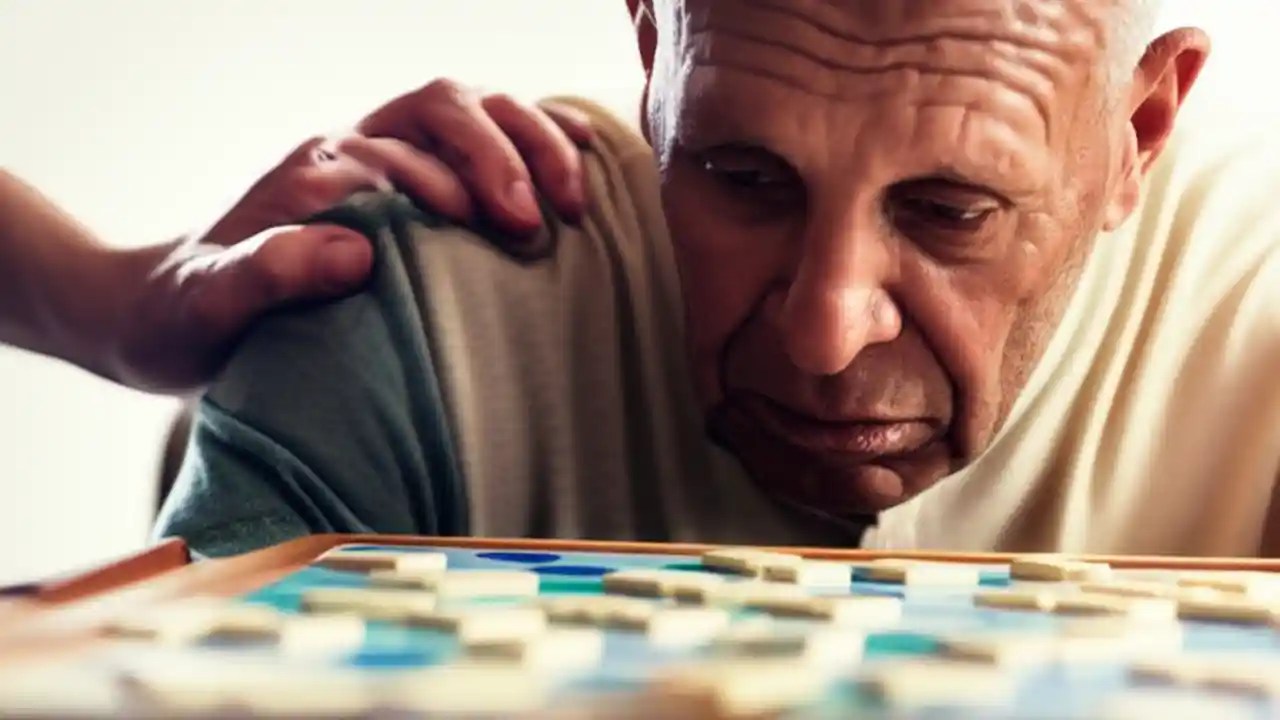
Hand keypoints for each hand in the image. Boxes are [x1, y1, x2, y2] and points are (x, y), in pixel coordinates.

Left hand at [106, 80, 590, 391]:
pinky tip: (583, 156)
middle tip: (534, 218)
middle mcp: (357, 149)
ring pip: (474, 108)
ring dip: (531, 141)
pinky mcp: (418, 184)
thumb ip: (268, 270)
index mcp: (315, 170)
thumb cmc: (196, 315)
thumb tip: (356, 251)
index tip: (497, 229)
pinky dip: (539, 138)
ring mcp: (391, 160)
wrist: (176, 312)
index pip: (399, 146)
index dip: (456, 178)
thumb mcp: (210, 304)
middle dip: (501, 153)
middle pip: (445, 106)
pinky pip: (487, 137)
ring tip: (573, 200)